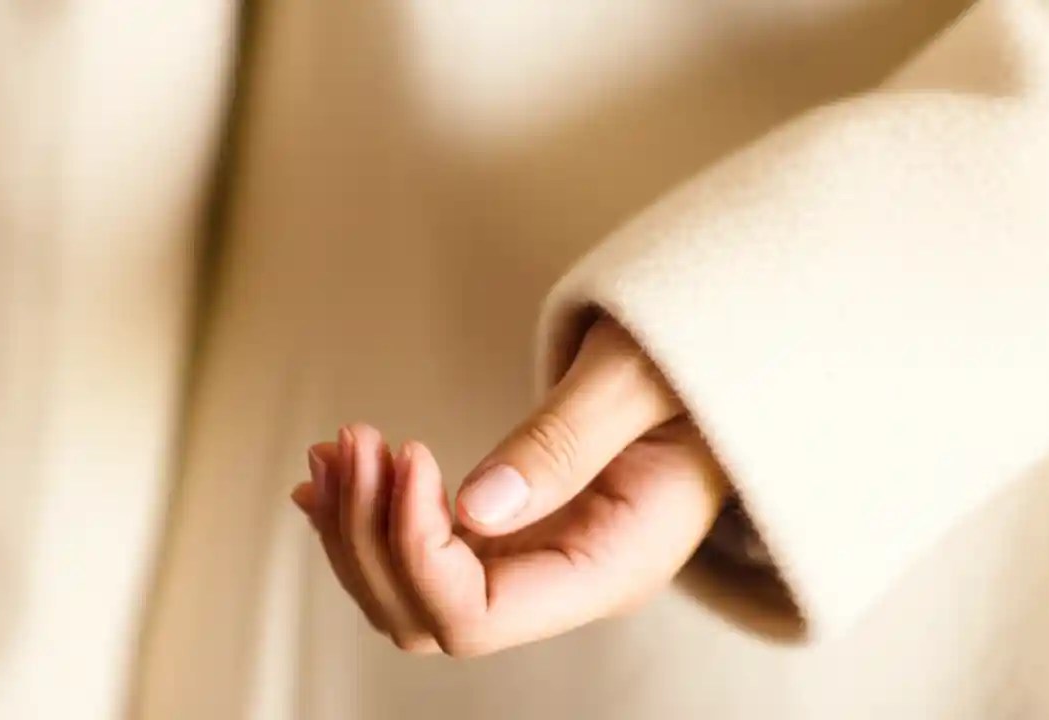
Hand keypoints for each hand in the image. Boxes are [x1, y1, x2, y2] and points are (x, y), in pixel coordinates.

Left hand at [291, 318, 728, 656]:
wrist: (718, 366)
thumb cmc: (691, 361)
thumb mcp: (636, 380)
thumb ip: (564, 442)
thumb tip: (474, 510)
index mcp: (612, 566)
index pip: (478, 615)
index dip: (418, 550)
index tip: (408, 454)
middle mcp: (566, 583)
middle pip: (428, 616)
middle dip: (370, 535)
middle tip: (353, 440)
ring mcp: (537, 564)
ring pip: (411, 594)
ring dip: (356, 526)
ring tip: (334, 449)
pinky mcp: (513, 534)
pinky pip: (423, 555)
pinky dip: (367, 516)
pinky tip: (329, 478)